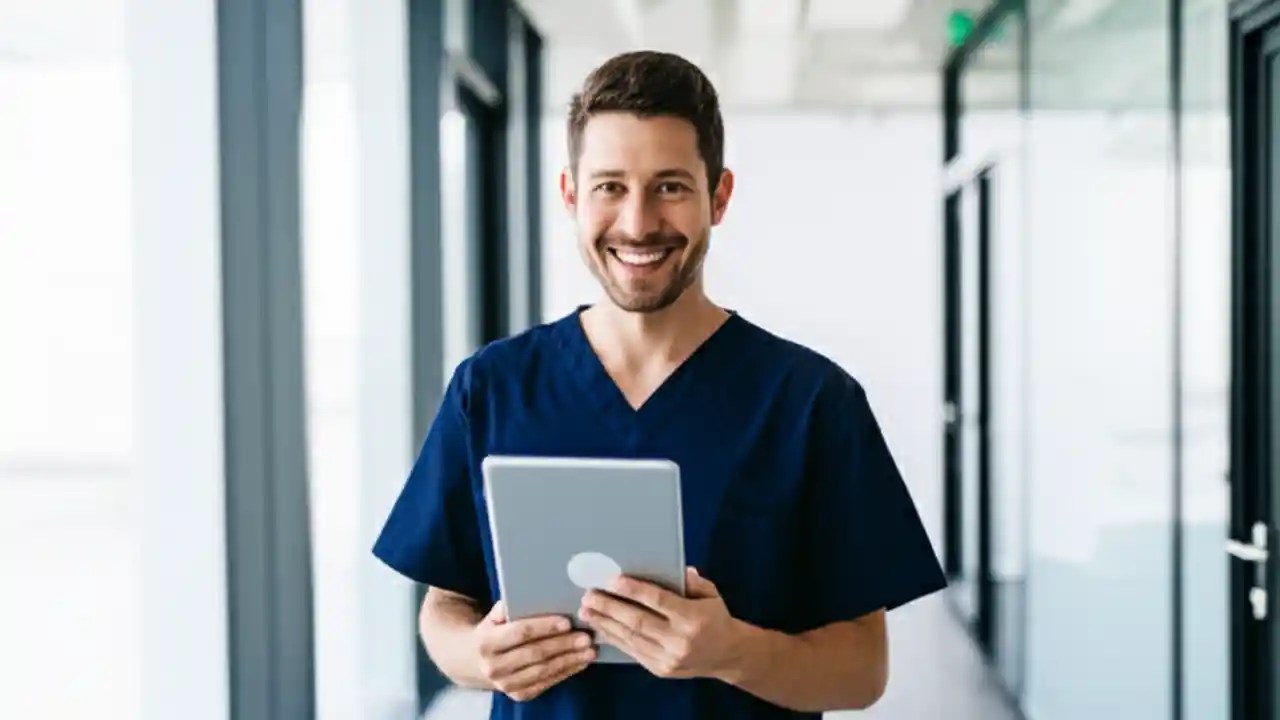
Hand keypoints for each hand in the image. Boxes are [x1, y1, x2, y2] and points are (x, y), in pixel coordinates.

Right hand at [472, 601, 595, 701]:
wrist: (476, 660)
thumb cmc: (494, 630)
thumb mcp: (494, 616)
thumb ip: (509, 606)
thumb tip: (529, 593)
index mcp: (486, 642)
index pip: (520, 633)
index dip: (545, 627)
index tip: (567, 621)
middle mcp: (493, 667)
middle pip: (535, 654)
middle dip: (563, 645)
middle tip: (586, 636)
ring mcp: (505, 684)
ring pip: (543, 671)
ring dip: (569, 660)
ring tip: (589, 650)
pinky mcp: (518, 695)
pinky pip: (545, 683)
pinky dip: (565, 672)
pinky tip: (580, 662)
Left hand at [578, 567, 741, 679]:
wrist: (727, 655)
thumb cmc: (715, 618)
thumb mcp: (711, 594)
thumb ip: (693, 582)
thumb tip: (676, 568)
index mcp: (693, 617)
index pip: (658, 601)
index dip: (633, 590)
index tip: (611, 579)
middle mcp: (679, 640)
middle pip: (637, 620)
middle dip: (609, 606)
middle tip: (589, 594)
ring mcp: (668, 657)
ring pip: (631, 638)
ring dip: (605, 623)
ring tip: (586, 610)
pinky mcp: (660, 669)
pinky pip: (632, 651)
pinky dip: (614, 638)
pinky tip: (601, 627)